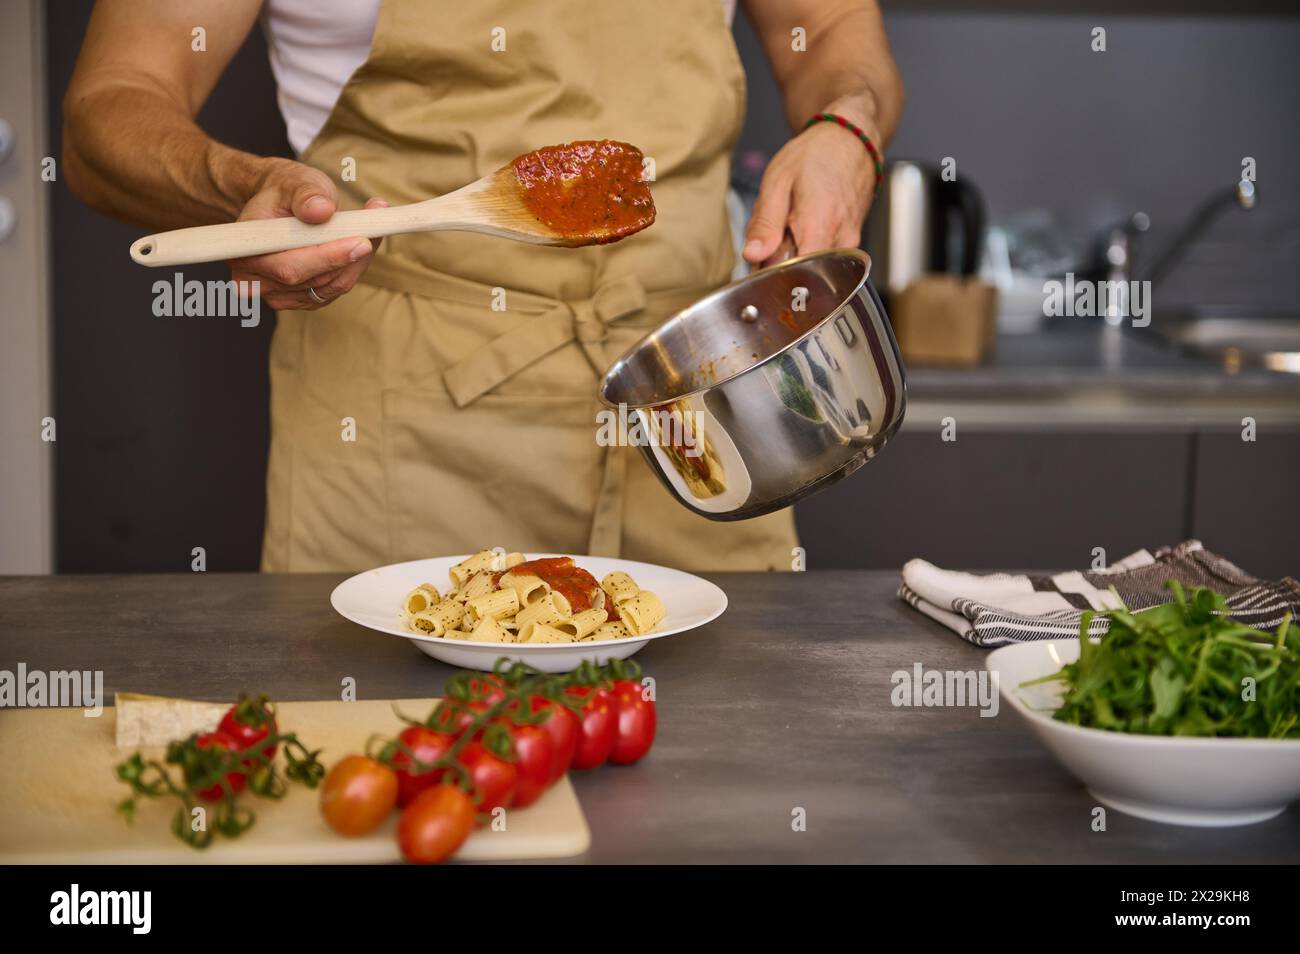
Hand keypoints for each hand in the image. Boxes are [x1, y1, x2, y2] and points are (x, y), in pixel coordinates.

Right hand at [228, 159, 385, 310]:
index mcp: (245, 251)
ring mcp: (278, 295)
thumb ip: (306, 195)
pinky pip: (334, 290)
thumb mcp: (293, 182)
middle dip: (350, 257)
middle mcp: (255, 281)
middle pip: (314, 281)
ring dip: (356, 262)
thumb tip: (321, 210)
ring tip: (371, 230)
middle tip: (376, 230)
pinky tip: (360, 246)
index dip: (327, 258)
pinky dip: (352, 268)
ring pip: (330, 287)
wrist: (276, 207)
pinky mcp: (300, 300)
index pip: (290, 267)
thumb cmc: (283, 193)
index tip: (360, 242)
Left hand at [742, 121, 877, 268]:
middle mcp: (840, 240)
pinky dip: (806, 246)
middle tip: (772, 233)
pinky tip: (802, 225)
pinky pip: (822, 257)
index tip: (760, 262)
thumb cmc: (816, 154)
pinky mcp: (852, 244)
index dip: (772, 275)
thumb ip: (764, 223)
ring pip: (811, 266)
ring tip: (790, 224)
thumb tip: (753, 256)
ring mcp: (849, 244)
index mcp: (819, 226)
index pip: (794, 276)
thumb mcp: (778, 181)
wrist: (851, 139)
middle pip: (800, 273)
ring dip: (792, 252)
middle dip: (778, 260)